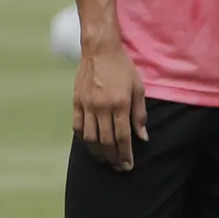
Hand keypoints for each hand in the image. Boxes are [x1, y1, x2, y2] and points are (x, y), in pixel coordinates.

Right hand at [72, 41, 147, 170]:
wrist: (100, 51)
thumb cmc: (123, 68)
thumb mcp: (138, 89)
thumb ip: (140, 115)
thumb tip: (143, 137)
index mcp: (119, 104)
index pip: (122, 137)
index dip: (126, 154)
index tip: (129, 165)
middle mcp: (101, 107)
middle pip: (105, 141)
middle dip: (113, 157)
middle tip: (119, 167)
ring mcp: (86, 105)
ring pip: (89, 137)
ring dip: (98, 152)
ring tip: (106, 160)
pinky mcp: (76, 102)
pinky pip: (77, 126)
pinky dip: (83, 139)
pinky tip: (91, 145)